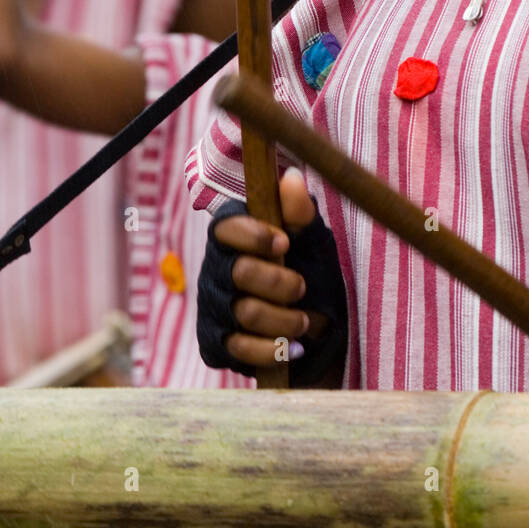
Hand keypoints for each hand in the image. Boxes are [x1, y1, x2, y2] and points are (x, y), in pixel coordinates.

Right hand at [198, 168, 348, 380]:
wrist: (315, 329)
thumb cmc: (309, 271)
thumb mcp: (312, 240)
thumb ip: (300, 213)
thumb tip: (291, 178)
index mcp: (234, 236)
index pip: (225, 227)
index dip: (254, 235)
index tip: (284, 243)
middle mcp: (216, 269)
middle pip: (240, 272)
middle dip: (281, 282)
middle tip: (301, 287)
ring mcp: (213, 307)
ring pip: (245, 312)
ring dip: (285, 319)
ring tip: (305, 321)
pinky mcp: (216, 343)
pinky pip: (240, 348)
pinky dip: (274, 350)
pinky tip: (294, 347)